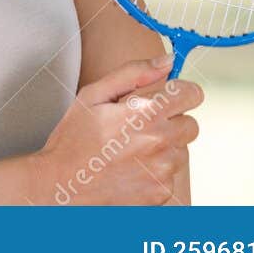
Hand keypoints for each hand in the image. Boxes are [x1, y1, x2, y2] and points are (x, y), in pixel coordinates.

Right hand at [32, 55, 201, 204]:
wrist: (62, 185)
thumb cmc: (74, 139)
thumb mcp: (94, 95)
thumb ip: (134, 73)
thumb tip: (168, 61)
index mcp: (145, 113)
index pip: (191, 94)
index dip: (181, 92)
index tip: (168, 98)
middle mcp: (160, 142)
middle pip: (190, 124)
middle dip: (170, 122)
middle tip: (138, 127)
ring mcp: (163, 169)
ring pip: (181, 150)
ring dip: (164, 147)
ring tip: (130, 150)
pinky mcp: (162, 191)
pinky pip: (171, 174)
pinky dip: (156, 170)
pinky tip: (131, 168)